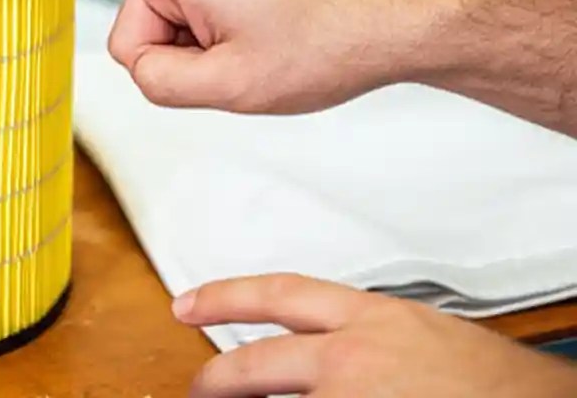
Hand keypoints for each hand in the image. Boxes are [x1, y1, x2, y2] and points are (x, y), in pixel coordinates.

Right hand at [0, 0, 446, 113]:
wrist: (390, 20)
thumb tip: (143, 66)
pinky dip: (208, 37)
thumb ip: (159, 83)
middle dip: (168, 55)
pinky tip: (252, 40)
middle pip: (130, 18)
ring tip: (249, 51)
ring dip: (194, 50)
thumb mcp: (232, 86)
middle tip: (230, 63)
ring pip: (158, 22)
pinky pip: (184, 10)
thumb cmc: (325, 42)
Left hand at [174, 273, 576, 396]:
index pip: (278, 294)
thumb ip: (366, 337)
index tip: (186, 303)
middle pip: (255, 363)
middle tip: (197, 388)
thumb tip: (325, 352)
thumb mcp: (421, 335)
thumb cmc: (495, 383)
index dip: (224, 296)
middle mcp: (350, 359)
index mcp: (369, 320)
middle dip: (215, 379)